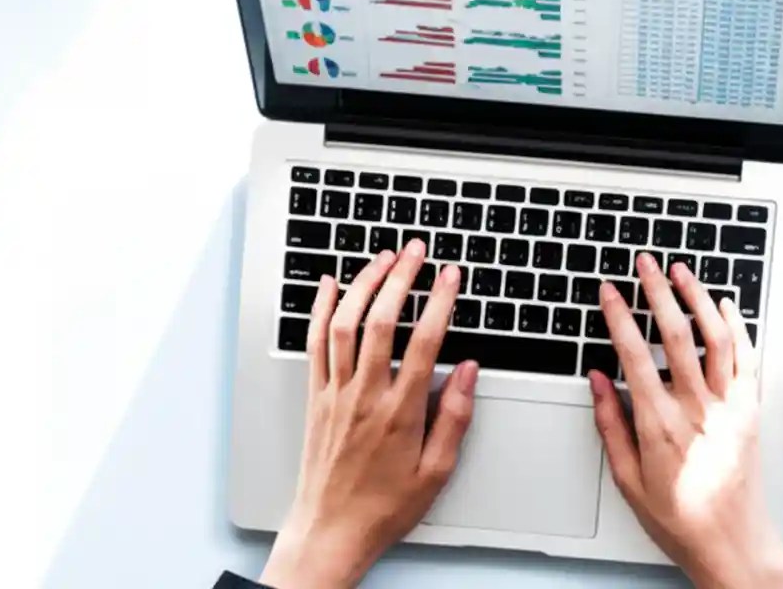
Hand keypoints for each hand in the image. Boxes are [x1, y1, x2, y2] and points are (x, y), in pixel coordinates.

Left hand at [260, 240, 477, 588]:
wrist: (331, 530)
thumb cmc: (385, 506)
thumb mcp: (437, 470)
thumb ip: (454, 416)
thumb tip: (466, 370)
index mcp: (400, 412)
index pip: (424, 341)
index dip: (439, 301)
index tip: (450, 276)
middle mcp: (364, 395)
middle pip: (381, 320)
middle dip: (400, 277)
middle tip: (416, 251)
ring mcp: (336, 393)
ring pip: (345, 324)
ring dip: (363, 284)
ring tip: (381, 258)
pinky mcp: (315, 396)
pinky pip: (315, 343)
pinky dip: (321, 309)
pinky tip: (330, 286)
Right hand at [590, 255, 782, 588]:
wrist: (732, 545)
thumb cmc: (680, 519)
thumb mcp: (627, 480)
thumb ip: (611, 425)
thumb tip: (597, 380)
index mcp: (659, 424)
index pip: (634, 354)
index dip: (618, 316)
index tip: (608, 291)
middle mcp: (696, 409)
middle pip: (676, 334)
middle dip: (656, 291)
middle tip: (644, 263)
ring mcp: (728, 407)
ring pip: (715, 337)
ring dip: (697, 298)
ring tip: (682, 272)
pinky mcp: (750, 411)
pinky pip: (747, 358)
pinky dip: (737, 327)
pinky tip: (726, 306)